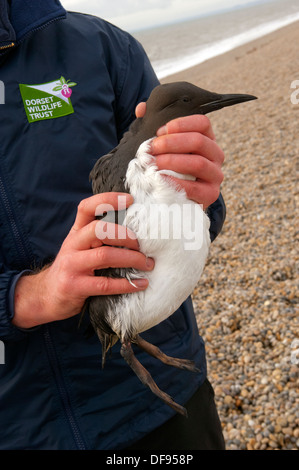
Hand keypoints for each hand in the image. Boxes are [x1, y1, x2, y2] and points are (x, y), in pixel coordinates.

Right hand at [13, 193, 153, 328]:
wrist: (47, 296)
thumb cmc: (73, 268)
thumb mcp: (81, 247)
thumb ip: (99, 237)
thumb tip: (137, 228)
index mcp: (76, 232)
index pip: (87, 207)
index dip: (107, 199)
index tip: (130, 200)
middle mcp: (72, 245)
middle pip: (99, 230)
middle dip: (126, 235)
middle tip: (143, 244)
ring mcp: (71, 265)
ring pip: (104, 256)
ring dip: (131, 259)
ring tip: (148, 264)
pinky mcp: (74, 287)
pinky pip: (104, 284)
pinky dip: (127, 284)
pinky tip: (141, 284)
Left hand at [136, 103, 223, 209]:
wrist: (177, 199)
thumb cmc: (169, 168)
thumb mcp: (161, 147)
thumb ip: (151, 126)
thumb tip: (141, 109)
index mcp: (207, 139)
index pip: (202, 123)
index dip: (181, 124)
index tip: (160, 131)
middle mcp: (215, 155)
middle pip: (199, 141)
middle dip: (172, 143)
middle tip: (152, 148)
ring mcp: (215, 175)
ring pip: (198, 163)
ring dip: (173, 161)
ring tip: (155, 163)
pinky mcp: (211, 195)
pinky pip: (195, 188)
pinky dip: (176, 183)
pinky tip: (160, 180)